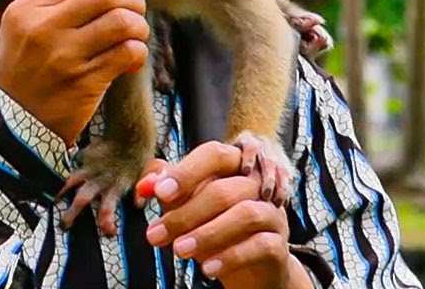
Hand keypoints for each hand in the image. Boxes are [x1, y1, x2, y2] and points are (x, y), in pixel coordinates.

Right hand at [0, 0, 157, 143]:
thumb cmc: (22, 71)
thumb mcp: (23, 28)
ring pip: (122, 22)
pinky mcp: (84, 83)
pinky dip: (138, 52)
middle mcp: (44, 28)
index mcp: (27, 8)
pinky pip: (127, 54)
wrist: (9, 124)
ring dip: (139, 26)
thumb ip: (59, 4)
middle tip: (138, 9)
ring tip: (135, 35)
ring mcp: (65, 56)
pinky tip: (132, 58)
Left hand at [136, 142, 310, 288]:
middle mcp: (257, 185)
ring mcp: (272, 214)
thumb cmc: (217, 227)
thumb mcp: (189, 205)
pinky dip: (230, 256)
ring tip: (179, 250)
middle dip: (185, 213)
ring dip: (207, 234)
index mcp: (235, 167)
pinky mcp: (279, 244)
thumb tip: (144, 185)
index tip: (158, 192)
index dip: (186, 171)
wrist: (253, 267)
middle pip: (224, 189)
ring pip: (245, 214)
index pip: (214, 155)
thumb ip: (168, 190)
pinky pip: (260, 245)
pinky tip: (207, 269)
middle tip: (155, 234)